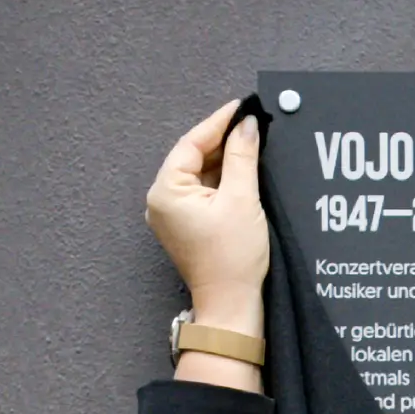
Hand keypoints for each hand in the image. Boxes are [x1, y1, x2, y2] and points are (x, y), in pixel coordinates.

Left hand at [146, 102, 268, 332]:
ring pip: (200, 175)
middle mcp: (162, 201)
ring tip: (252, 145)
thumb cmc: (232, 260)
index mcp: (166, 191)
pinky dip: (222, 182)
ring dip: (225, 162)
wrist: (232, 306)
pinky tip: (243, 173)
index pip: (191, 143)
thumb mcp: (242, 199)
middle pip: (194, 157)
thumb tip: (247, 126)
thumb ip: (243, 156)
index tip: (242, 108)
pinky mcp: (187, 227)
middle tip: (251, 124)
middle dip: (223, 141)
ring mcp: (173, 216)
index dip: (219, 123)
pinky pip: (203, 194)